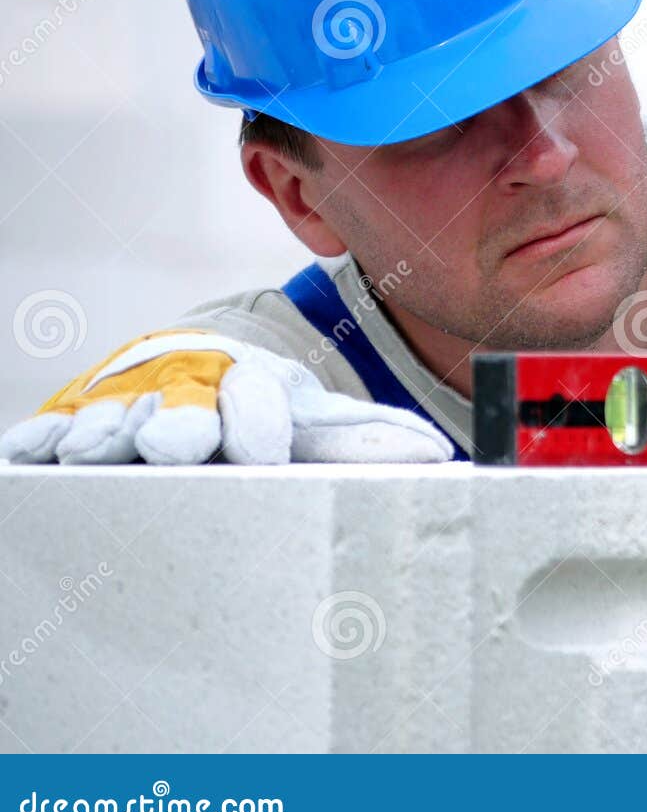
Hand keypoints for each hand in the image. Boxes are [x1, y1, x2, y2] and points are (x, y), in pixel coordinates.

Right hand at [1, 330, 454, 464]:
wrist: (202, 355)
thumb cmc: (262, 401)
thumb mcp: (313, 413)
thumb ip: (366, 438)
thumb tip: (441, 456)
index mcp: (252, 382)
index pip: (255, 398)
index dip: (255, 421)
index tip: (260, 448)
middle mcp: (187, 385)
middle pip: (180, 404)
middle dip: (178, 422)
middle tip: (176, 444)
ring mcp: (128, 397)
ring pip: (115, 414)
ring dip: (107, 431)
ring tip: (95, 449)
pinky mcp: (77, 410)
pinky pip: (55, 423)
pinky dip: (44, 435)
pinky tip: (32, 452)